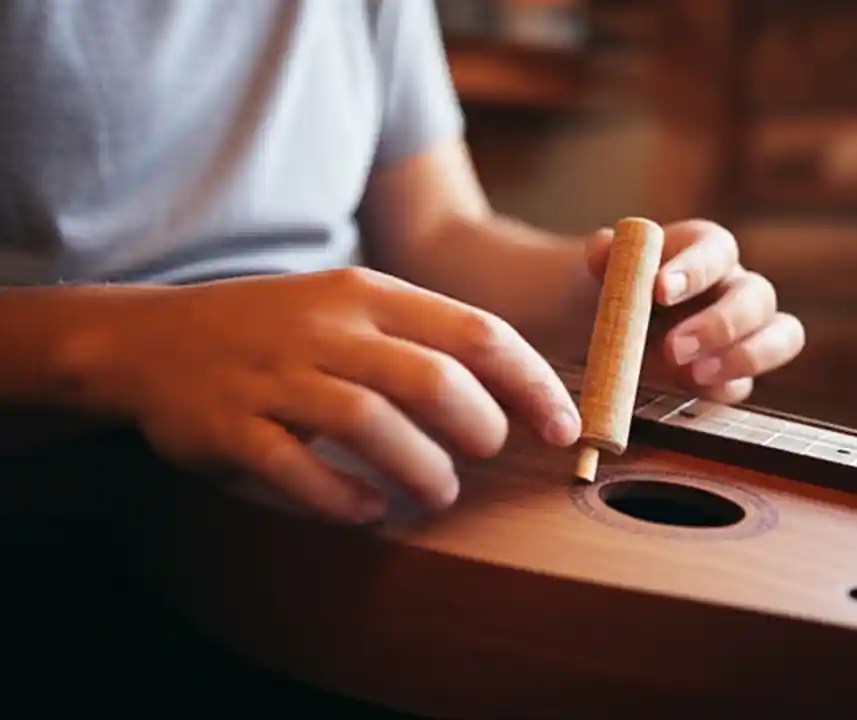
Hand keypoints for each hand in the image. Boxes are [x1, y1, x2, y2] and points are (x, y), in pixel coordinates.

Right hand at [68, 268, 580, 522]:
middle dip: (481, 427)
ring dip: (422, 469)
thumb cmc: (278, 331)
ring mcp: (276, 375)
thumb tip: (517, 393)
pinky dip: (342, 497)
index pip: (475, 332)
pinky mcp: (230, 425)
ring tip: (439, 491)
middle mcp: (327, 327)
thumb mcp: (352, 309)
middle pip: (433, 379)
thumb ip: (424, 340)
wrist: (152, 339)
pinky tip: (368, 510)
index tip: (562, 425)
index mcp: (369, 294)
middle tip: (487, 453)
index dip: (531, 384)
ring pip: (372, 423)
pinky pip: (296, 467)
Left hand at [586, 219, 804, 402]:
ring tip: (694, 377)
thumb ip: (605, 256)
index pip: (718, 249)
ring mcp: (746, 332)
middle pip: (757, 295)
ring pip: (783, 336)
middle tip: (674, 349)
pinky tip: (690, 393)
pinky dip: (725, 388)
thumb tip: (605, 248)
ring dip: (744, 357)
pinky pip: (749, 382)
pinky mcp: (736, 374)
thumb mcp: (602, 270)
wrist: (605, 326)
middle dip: (720, 323)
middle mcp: (736, 287)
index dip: (696, 269)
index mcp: (705, 250)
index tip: (660, 291)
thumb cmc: (613, 287)